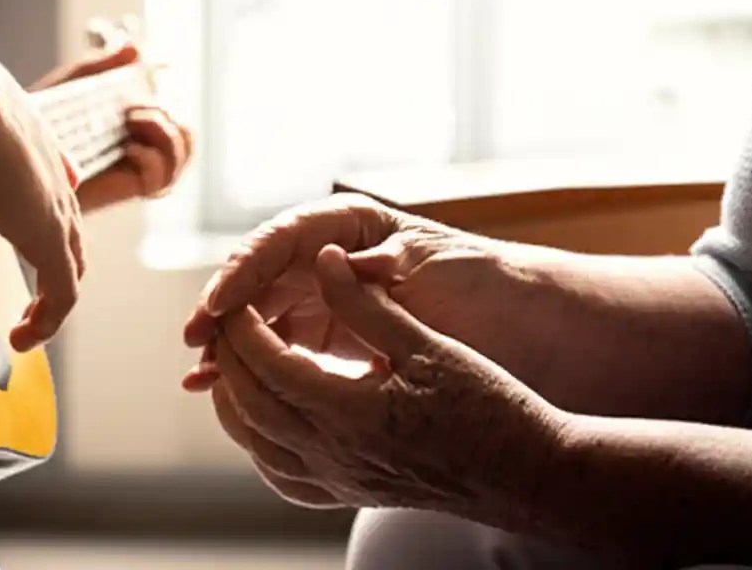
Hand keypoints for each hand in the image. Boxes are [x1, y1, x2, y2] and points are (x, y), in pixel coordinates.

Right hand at [0, 47, 83, 352]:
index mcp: (38, 153)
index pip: (57, 198)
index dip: (49, 228)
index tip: (31, 249)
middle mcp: (55, 183)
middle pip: (72, 240)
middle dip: (57, 275)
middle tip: (34, 305)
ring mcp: (56, 211)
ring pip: (71, 272)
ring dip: (52, 308)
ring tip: (26, 333)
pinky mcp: (48, 238)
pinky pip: (63, 294)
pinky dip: (47, 322)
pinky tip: (23, 338)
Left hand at [30, 44, 193, 211]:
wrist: (22, 151)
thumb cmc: (43, 120)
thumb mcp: (77, 83)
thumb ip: (104, 65)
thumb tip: (136, 49)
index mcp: (135, 125)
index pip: (176, 117)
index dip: (173, 103)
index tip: (150, 86)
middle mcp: (141, 149)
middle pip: (187, 137)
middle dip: (169, 116)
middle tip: (133, 109)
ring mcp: (137, 171)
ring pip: (182, 157)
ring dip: (166, 134)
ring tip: (132, 122)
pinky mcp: (127, 190)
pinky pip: (162, 180)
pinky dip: (153, 160)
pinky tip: (128, 148)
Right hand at [182, 193, 509, 390]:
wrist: (523, 326)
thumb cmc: (480, 283)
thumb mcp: (431, 268)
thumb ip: (377, 268)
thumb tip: (330, 263)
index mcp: (345, 225)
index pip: (279, 242)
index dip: (242, 271)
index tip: (219, 305)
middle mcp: (324, 255)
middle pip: (256, 278)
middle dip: (223, 310)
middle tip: (198, 344)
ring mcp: (322, 294)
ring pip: (258, 316)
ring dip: (229, 343)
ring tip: (202, 375)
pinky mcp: (327, 333)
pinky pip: (276, 347)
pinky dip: (250, 365)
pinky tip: (220, 386)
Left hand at [211, 245, 567, 525]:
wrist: (528, 472)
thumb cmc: (488, 404)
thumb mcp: (427, 343)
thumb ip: (366, 300)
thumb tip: (324, 257)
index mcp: (349, 411)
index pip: (268, 365)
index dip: (243, 329)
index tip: (235, 301)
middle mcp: (334, 454)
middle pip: (251, 406)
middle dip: (229, 361)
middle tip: (223, 325)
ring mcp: (341, 481)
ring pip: (259, 445)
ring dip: (235, 403)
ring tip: (232, 365)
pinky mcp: (353, 494)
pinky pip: (284, 476)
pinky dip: (259, 445)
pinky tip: (263, 422)